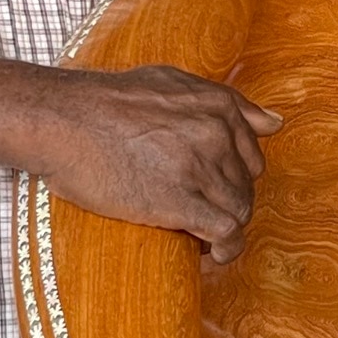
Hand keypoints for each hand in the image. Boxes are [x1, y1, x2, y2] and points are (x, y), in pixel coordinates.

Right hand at [31, 65, 281, 264]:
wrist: (62, 121)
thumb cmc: (107, 102)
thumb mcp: (173, 83)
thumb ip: (227, 103)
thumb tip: (276, 123)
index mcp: (218, 106)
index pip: (251, 155)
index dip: (233, 179)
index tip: (212, 190)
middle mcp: (215, 134)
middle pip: (245, 186)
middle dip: (226, 204)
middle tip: (197, 214)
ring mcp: (199, 168)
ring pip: (239, 210)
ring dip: (224, 229)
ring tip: (198, 235)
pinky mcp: (178, 201)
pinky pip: (225, 233)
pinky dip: (225, 249)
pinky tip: (211, 255)